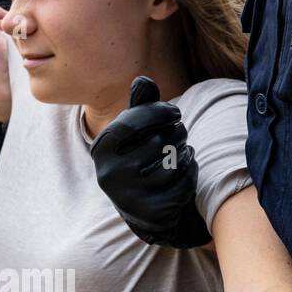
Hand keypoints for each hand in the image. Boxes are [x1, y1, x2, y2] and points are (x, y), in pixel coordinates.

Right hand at [89, 77, 210, 247]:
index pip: (132, 123)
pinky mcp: (152, 211)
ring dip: (185, 152)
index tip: (176, 112)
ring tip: (181, 152)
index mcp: (101, 149)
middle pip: (157, 141)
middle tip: (179, 134)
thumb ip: (140, 106)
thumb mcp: (134, 132)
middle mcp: (109, 174)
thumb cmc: (139, 157)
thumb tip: (143, 81)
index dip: (159, 112)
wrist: (142, 206)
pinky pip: (183, 181)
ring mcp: (129, 195)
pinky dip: (191, 171)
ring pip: (173, 161)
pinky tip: (185, 170)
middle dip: (176, 133)